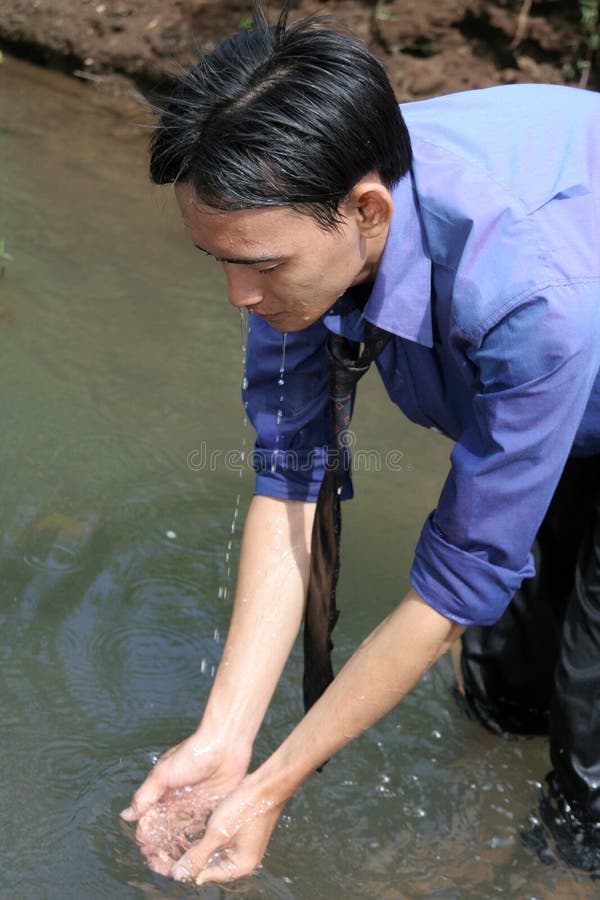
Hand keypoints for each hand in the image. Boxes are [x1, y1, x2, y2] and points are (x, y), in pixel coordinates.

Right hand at [120, 731, 251, 874]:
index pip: (150, 821)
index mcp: (163, 793)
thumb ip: (145, 795)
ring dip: (179, 849)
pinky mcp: (212, 809)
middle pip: (166, 832)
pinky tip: (196, 857)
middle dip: (162, 848)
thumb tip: (126, 816)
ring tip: (178, 867)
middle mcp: (178, 802)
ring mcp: (195, 807)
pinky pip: (203, 830)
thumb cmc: (193, 753)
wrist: (226, 744)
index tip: (147, 853)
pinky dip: (198, 843)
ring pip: (183, 834)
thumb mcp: (164, 773)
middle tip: (162, 866)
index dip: (147, 838)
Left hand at [169, 771, 286, 885]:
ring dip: (192, 847)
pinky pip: (217, 841)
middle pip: (206, 865)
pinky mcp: (238, 833)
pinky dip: (203, 838)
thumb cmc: (246, 807)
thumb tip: (179, 875)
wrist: (267, 784)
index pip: (203, 875)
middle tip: (160, 852)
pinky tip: (186, 831)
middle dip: (184, 859)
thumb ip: (198, 856)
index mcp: (239, 867)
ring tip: (169, 842)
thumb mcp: (218, 833)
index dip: (182, 869)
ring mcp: (240, 846)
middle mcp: (240, 860)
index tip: (160, 861)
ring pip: (210, 852)